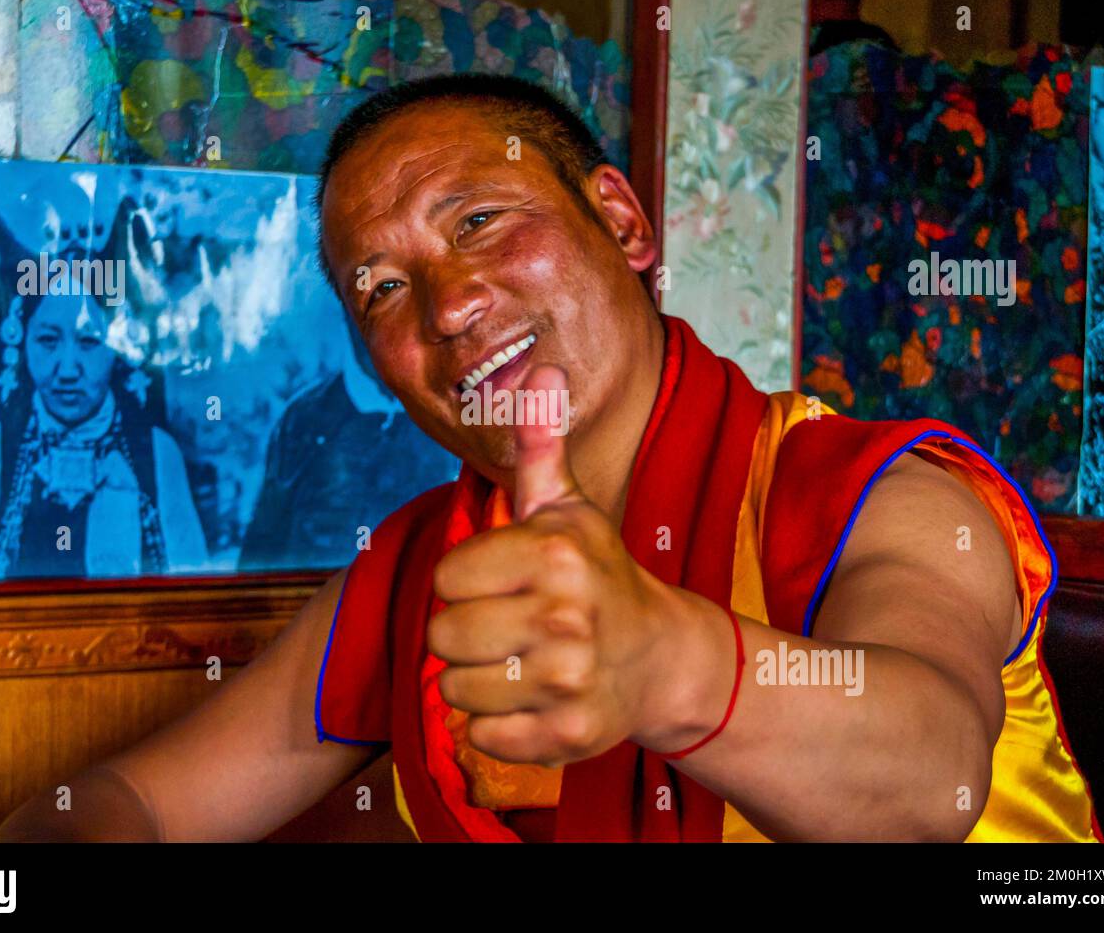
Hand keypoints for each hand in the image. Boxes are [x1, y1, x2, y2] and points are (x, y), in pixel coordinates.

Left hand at [429, 365, 726, 764]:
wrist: (661, 658)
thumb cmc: (599, 575)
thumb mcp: (570, 510)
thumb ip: (540, 447)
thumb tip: (541, 368)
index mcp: (554, 554)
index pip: (445, 577)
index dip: (464, 581)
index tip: (500, 583)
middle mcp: (564, 616)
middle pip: (442, 636)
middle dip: (464, 634)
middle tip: (506, 628)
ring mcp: (568, 680)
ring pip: (454, 690)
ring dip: (477, 681)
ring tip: (519, 663)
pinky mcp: (568, 735)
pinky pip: (481, 736)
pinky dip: (496, 725)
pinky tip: (531, 701)